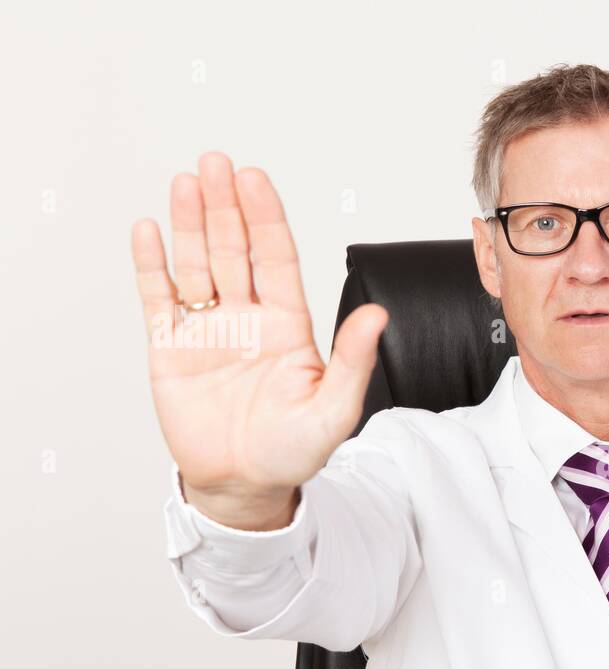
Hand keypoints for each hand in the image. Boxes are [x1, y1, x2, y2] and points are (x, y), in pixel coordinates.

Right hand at [132, 151, 387, 528]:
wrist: (245, 486)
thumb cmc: (294, 450)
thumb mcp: (334, 410)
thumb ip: (353, 361)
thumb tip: (378, 316)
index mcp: (287, 325)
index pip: (275, 258)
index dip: (265, 218)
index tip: (255, 179)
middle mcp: (247, 318)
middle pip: (233, 250)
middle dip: (225, 206)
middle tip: (215, 163)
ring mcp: (207, 331)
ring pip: (196, 265)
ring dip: (190, 224)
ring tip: (186, 183)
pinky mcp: (171, 350)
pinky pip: (159, 301)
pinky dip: (152, 267)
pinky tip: (149, 231)